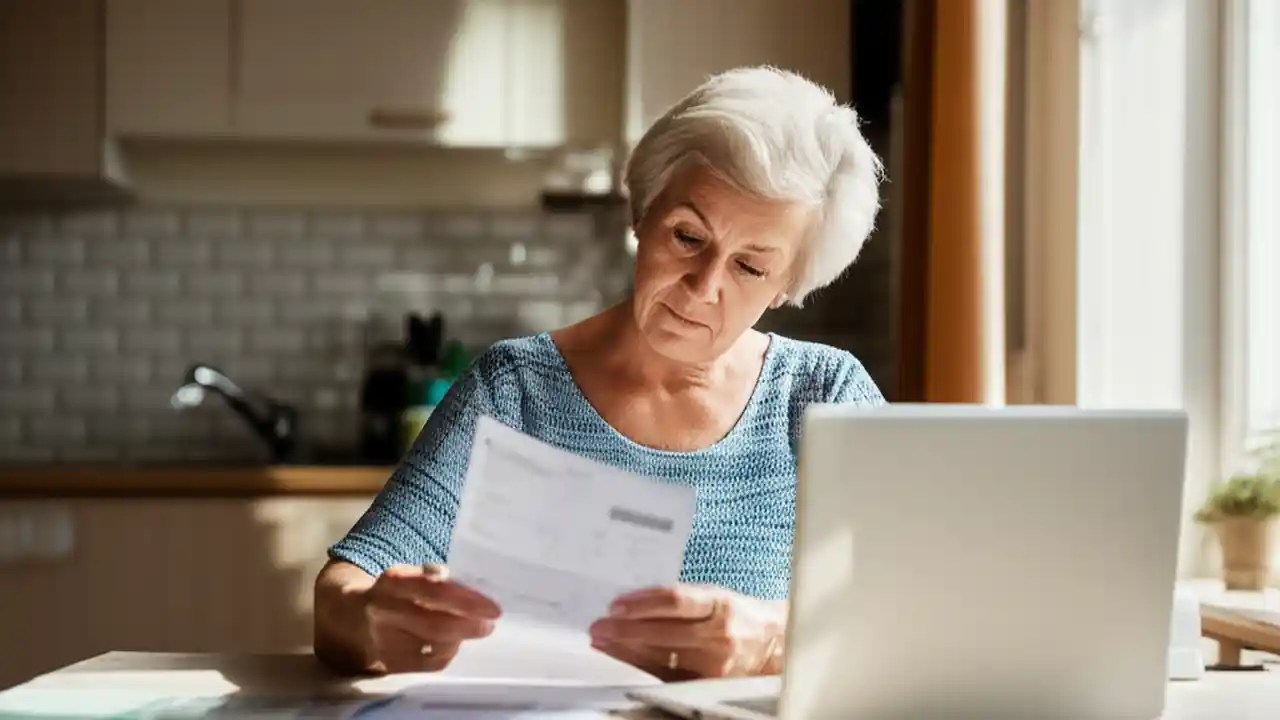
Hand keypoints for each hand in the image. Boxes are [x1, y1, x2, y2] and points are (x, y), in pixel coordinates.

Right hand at [363, 563, 500, 672]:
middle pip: (435, 625)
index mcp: (395, 581)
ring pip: (435, 648)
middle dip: (469, 627)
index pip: (436, 591)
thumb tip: (470, 589)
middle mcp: (385, 611)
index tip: (494, 609)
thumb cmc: (399, 592)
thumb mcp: (413, 575)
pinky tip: (450, 644)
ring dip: (459, 640)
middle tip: (489, 625)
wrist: (356, 617)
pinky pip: (430, 664)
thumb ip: (440, 579)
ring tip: (469, 630)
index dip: (467, 601)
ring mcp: (384, 640)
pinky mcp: (389, 663)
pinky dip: (447, 654)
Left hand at [588, 585, 785, 679]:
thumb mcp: (715, 596)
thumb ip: (681, 598)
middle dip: (625, 628)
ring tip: (602, 639)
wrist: (771, 644)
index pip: (676, 601)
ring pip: (661, 655)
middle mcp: (718, 634)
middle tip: (598, 624)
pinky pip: (665, 673)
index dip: (642, 603)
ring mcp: (713, 663)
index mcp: (720, 604)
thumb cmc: (734, 614)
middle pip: (664, 631)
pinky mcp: (706, 682)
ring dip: (625, 648)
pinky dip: (639, 663)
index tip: (616, 604)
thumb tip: (633, 600)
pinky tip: (621, 655)